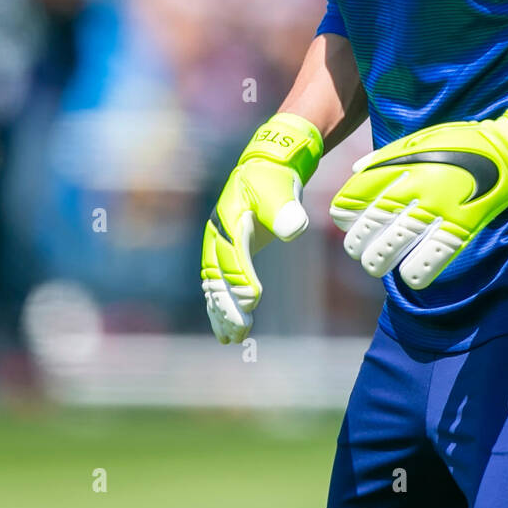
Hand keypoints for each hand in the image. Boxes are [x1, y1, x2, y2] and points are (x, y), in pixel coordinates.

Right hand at [201, 113, 322, 343]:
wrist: (264, 169)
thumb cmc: (274, 180)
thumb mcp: (281, 188)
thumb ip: (285, 209)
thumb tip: (292, 229)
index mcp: (228, 216)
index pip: (233, 252)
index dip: (241, 276)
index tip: (253, 299)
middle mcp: (217, 233)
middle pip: (218, 274)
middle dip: (228, 304)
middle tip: (240, 331)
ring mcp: (218, 245)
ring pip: (214, 285)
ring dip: (221, 311)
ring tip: (231, 338)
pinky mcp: (225, 255)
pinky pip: (218, 285)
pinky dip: (220, 307)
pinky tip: (224, 330)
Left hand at [329, 91, 507, 289]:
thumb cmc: (460, 143)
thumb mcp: (419, 139)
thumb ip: (385, 157)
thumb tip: (354, 174)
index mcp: (404, 162)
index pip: (359, 192)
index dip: (345, 210)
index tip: (343, 219)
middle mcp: (417, 184)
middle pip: (373, 221)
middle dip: (358, 241)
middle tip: (357, 249)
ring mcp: (440, 206)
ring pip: (396, 242)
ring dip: (379, 260)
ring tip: (375, 264)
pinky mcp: (463, 225)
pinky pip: (433, 257)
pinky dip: (417, 272)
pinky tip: (410, 276)